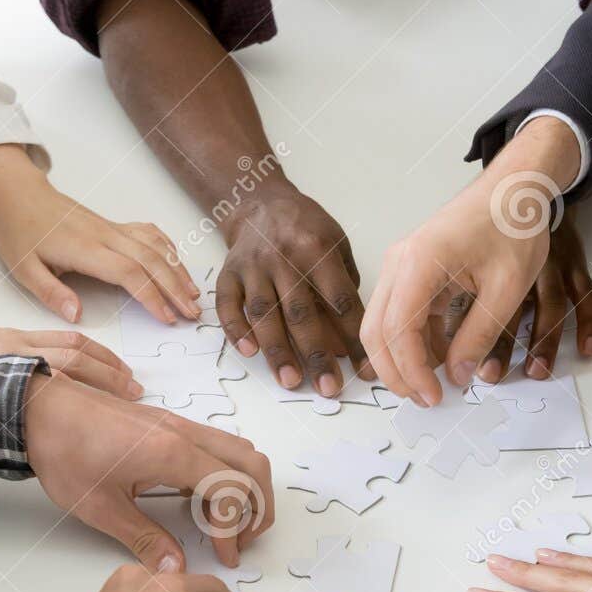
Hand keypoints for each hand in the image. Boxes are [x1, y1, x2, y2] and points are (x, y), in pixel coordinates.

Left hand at [0, 145, 200, 326]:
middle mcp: (105, 235)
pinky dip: (168, 246)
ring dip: (177, 270)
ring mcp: (112, 228)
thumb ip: (51, 292)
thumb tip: (76, 315)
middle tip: (192, 313)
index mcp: (84, 248)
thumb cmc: (20, 233)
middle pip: (152, 260)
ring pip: (155, 246)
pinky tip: (177, 262)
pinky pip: (149, 232)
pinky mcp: (114, 225)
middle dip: (176, 288)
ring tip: (194, 295)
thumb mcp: (23, 269)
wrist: (18, 196)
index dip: (151, 296)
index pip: (128, 272)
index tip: (167, 318)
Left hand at [24, 373, 273, 569]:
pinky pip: (215, 445)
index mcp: (172, 453)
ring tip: (223, 522)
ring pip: (238, 451)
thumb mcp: (101, 508)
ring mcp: (178, 425)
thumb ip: (144, 539)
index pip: (232, 490)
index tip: (222, 556)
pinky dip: (224, 473)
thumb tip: (176, 568)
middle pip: (252, 464)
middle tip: (240, 540)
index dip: (234, 529)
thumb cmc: (64, 453)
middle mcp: (184, 434)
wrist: (38, 409)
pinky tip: (195, 500)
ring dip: (245, 487)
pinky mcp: (167, 424)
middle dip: (258, 506)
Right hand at [215, 183, 369, 394]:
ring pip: (264, 313)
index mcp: (318, 249)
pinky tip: (249, 352)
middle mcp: (284, 257)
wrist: (260, 202)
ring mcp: (253, 266)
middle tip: (327, 388)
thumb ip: (344, 288)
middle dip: (315, 355)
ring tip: (289, 382)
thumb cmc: (306, 229)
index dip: (354, 338)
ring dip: (277, 351)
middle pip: (301, 312)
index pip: (340, 302)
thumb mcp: (338, 245)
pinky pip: (227, 304)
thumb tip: (348, 341)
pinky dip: (235, 329)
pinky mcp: (228, 272)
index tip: (365, 371)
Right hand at [362, 117, 589, 404]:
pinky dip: (412, 341)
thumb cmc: (513, 227)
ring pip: (380, 324)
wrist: (513, 188)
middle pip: (375, 331)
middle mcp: (399, 262)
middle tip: (427, 399)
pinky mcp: (410, 269)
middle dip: (396, 372)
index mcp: (421, 263)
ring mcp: (400, 264)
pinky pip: (398, 312)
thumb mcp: (506, 289)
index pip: (399, 331)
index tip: (436, 397)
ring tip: (434, 384)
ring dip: (400, 359)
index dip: (413, 372)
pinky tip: (441, 357)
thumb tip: (456, 376)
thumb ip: (479, 335)